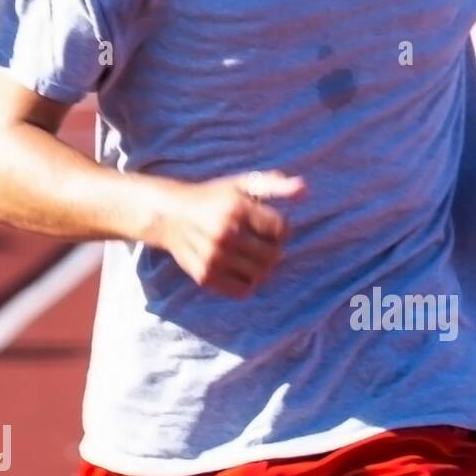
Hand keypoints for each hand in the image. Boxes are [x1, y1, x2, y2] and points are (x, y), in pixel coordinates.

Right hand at [140, 171, 306, 297]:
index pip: (282, 230)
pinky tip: (240, 270)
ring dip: (263, 268)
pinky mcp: (205, 276)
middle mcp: (224, 234)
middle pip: (274, 255)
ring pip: (260, 275)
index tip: (269, 226)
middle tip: (262, 244)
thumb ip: (274, 185)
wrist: (171, 216)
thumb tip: (304, 190)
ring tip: (253, 257)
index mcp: (236, 209)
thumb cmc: (214, 198)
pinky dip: (248, 284)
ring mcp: (214, 258)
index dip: (281, 229)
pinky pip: (242, 291)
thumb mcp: (242, 184)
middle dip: (274, 250)